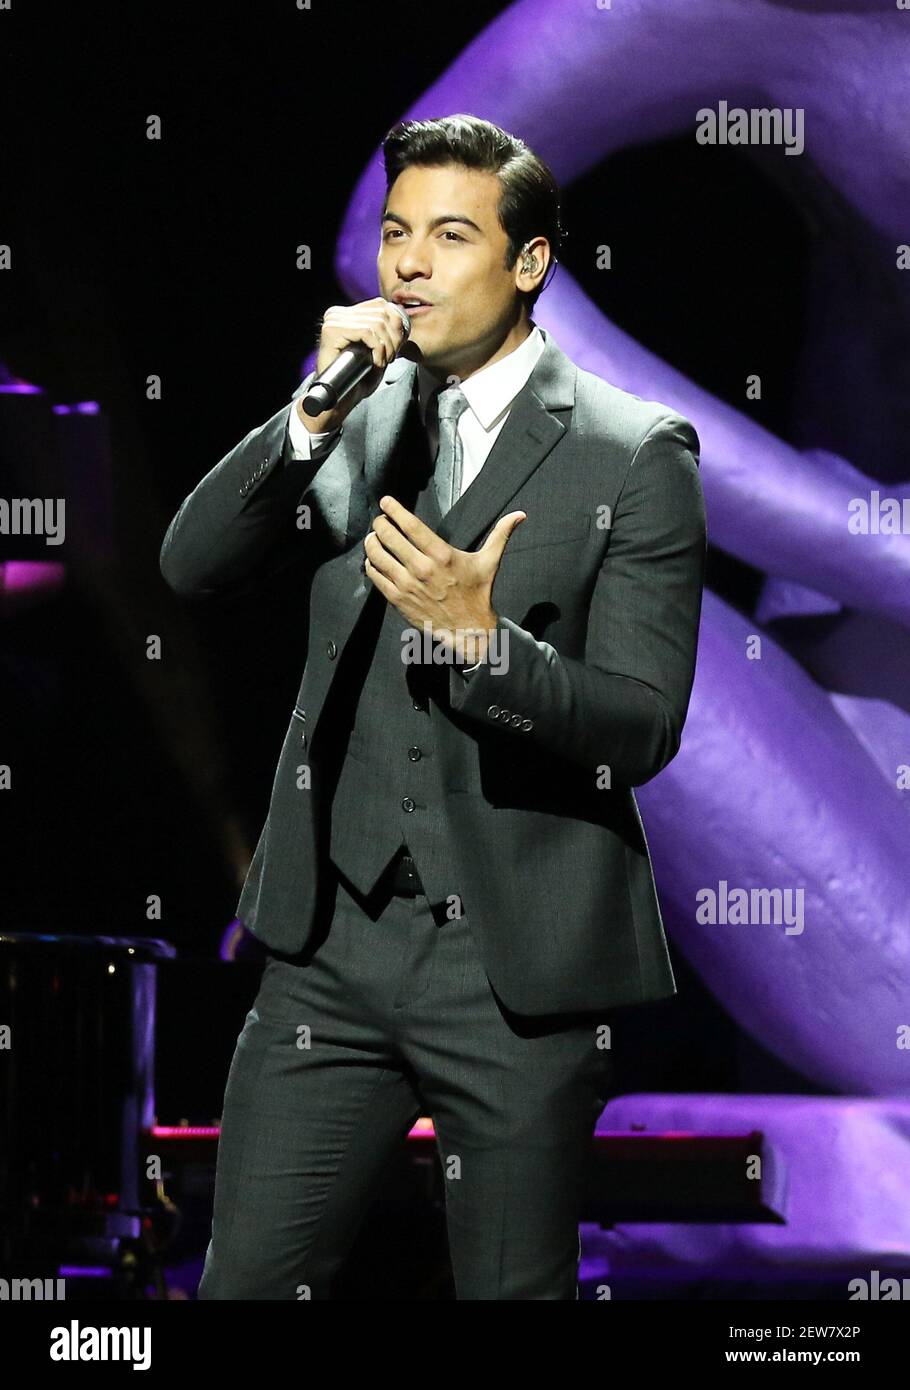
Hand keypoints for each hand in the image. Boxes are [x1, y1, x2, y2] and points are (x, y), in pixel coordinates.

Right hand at [297, 297, 410, 434]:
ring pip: (377, 323)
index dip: (396, 324)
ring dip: (388, 345)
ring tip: (386, 361)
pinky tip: (377, 363)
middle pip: (381, 313)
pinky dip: (378, 349)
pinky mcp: (332, 331)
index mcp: (346, 313)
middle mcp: (337, 313)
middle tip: (393, 356)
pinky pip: (367, 333)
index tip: (399, 345)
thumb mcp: (375, 351)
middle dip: (394, 337)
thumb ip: (386, 332)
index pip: (380, 305)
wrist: (337, 398)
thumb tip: (401, 319)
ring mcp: (333, 320)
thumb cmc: (356, 378)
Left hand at [363, 496, 525, 663]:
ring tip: (374, 537)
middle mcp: (422, 568)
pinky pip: (376, 577)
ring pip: (378, 556)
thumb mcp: (489, 562)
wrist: (469, 631)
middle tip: (380, 520)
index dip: (393, 510)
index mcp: (442, 555)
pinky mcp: (398, 600)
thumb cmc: (478, 594)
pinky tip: (374, 559)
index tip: (385, 502)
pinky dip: (371, 565)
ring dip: (372, 542)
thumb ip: (500, 534)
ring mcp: (408, 585)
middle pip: (389, 537)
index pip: (410, 525)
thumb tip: (520, 515)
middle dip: (380, 524)